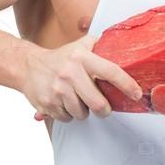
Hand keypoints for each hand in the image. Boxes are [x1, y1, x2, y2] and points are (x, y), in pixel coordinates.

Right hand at [21, 34, 141, 122]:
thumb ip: (100, 46)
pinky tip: (64, 102)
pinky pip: (67, 118)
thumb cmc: (59, 58)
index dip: (127, 84)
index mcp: (81, 58)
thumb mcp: (80, 46)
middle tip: (104, 107)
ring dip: (83, 111)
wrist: (27, 66)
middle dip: (105, 109)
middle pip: (98, 104)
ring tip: (77, 99)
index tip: (136, 93)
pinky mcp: (48, 103)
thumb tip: (124, 48)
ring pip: (82, 113)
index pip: (110, 71)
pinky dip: (69, 114)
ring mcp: (58, 90)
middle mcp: (70, 73)